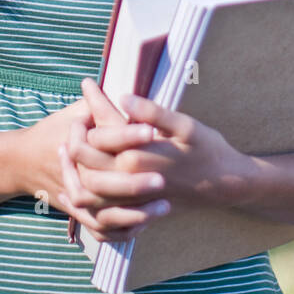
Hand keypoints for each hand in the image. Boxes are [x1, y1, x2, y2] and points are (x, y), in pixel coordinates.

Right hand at [16, 93, 152, 235]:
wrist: (21, 161)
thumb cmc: (56, 129)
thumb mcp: (76, 111)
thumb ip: (99, 104)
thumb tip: (130, 93)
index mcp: (74, 143)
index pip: (103, 138)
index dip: (128, 134)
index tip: (153, 130)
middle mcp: (74, 174)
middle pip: (103, 184)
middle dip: (134, 184)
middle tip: (163, 180)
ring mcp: (74, 197)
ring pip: (103, 214)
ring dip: (133, 214)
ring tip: (164, 206)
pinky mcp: (78, 213)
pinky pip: (100, 230)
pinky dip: (122, 231)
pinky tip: (146, 223)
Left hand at [61, 81, 251, 234]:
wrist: (224, 185)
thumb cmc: (208, 149)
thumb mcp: (186, 126)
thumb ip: (153, 112)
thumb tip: (122, 97)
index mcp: (137, 155)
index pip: (98, 128)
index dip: (90, 103)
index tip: (87, 83)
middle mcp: (128, 180)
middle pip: (83, 157)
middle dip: (74, 133)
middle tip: (75, 114)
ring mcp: (129, 199)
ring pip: (83, 187)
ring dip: (71, 166)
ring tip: (69, 145)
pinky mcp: (132, 210)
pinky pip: (97, 209)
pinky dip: (82, 193)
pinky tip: (79, 176)